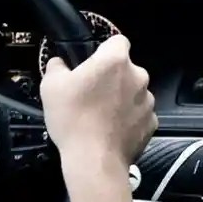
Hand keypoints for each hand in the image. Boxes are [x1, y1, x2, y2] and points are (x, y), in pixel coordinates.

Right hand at [40, 35, 156, 173]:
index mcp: (115, 60)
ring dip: (121, 99)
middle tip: (91, 94)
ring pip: (133, 92)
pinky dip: (128, 119)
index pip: (118, 41)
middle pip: (125, 69)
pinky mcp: (151, 123)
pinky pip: (138, 114)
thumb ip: (56, 67)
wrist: (94, 160)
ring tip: (100, 116)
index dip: (104, 51)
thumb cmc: (73, 119)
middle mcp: (138, 76)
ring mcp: (148, 100)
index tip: (93, 64)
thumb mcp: (51, 87)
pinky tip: (111, 130)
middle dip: (111, 78)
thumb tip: (59, 63)